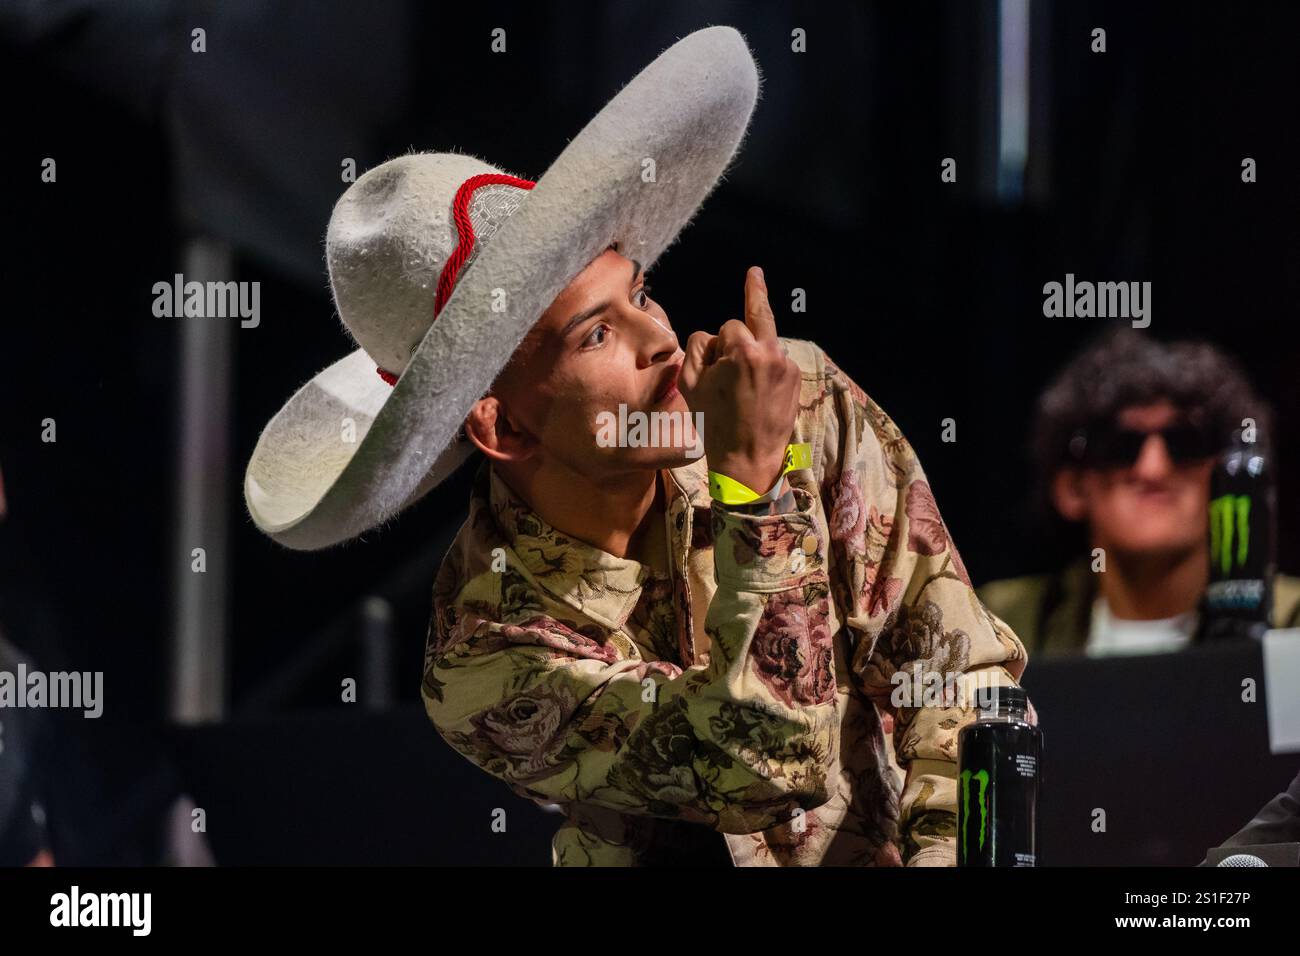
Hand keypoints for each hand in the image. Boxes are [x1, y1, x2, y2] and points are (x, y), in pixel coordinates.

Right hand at [678, 267, 800, 493]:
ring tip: (745, 384)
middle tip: (755, 271)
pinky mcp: (796, 380)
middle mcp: (771, 353)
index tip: (715, 363)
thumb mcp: (691, 383)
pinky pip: (777, 362)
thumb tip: (713, 336)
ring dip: (756, 352)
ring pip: (766, 343)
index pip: (728, 326)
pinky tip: (758, 392)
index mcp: (743, 351)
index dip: (718, 344)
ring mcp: (787, 366)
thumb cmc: (714, 423)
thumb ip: (699, 348)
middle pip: (759, 314)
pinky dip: (767, 369)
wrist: (748, 460)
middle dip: (754, 293)